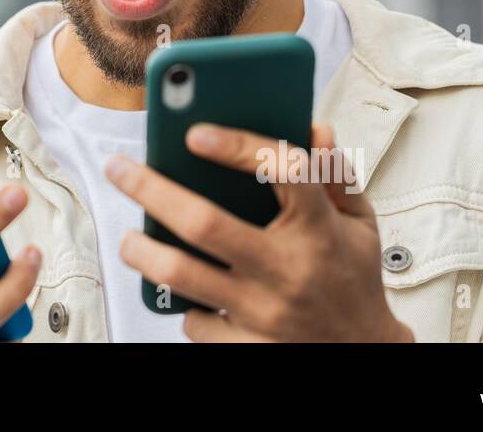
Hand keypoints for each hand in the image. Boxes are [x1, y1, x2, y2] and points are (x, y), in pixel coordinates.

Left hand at [106, 123, 413, 341]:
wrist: (364, 352)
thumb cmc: (353, 277)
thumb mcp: (359, 221)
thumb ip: (335, 174)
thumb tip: (313, 129)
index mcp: (320, 228)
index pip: (283, 171)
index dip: (237, 147)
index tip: (194, 133)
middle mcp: (289, 268)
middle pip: (204, 223)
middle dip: (151, 190)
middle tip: (118, 169)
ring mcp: (265, 310)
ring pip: (182, 275)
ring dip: (142, 251)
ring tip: (129, 237)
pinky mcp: (250, 345)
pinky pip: (196, 321)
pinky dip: (183, 304)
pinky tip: (181, 290)